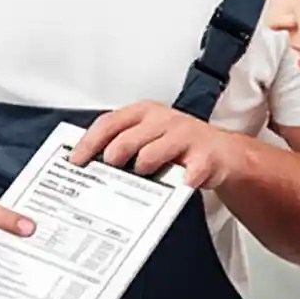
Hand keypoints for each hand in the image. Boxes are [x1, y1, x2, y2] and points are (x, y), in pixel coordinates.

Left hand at [68, 101, 245, 188]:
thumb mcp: (149, 135)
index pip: (109, 123)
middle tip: (108, 169)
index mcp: (144, 113)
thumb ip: (123, 142)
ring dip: (142, 170)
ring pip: (150, 155)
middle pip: (125, 139)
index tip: (75, 160)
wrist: (224, 153)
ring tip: (145, 175)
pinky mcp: (205, 157)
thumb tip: (88, 161)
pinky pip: (187, 174)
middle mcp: (163, 120)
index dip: (89, 142)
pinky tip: (179, 185)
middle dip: (112, 156)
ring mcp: (185, 137)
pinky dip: (180, 183)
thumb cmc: (180, 145)